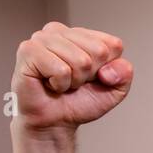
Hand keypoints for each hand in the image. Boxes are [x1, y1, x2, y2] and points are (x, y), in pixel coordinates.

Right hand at [12, 23, 132, 132]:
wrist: (55, 122)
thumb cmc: (80, 102)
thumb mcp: (114, 90)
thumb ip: (124, 74)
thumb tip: (109, 69)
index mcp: (81, 34)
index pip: (113, 44)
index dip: (107, 69)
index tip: (92, 78)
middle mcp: (59, 31)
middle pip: (98, 51)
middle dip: (90, 75)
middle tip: (73, 82)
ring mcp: (41, 38)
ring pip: (80, 60)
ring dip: (74, 81)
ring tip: (61, 83)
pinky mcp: (28, 50)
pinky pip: (61, 69)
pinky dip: (60, 84)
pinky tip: (49, 84)